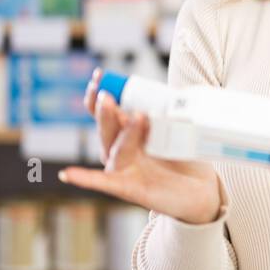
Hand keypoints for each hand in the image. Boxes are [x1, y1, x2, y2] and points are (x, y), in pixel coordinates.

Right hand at [57, 67, 224, 225]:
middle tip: (108, 96)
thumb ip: (167, 115)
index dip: (101, 93)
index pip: (111, 111)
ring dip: (123, 133)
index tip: (99, 75)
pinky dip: (85, 178)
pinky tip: (68, 173)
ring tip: (137, 117)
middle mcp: (122, 149)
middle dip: (107, 112)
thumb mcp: (179, 132)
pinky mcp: (129, 189)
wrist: (200, 193)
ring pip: (114, 149)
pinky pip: (104, 183)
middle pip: (108, 128)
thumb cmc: (186, 161)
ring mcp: (124, 169)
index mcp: (129, 132)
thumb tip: (165, 93)